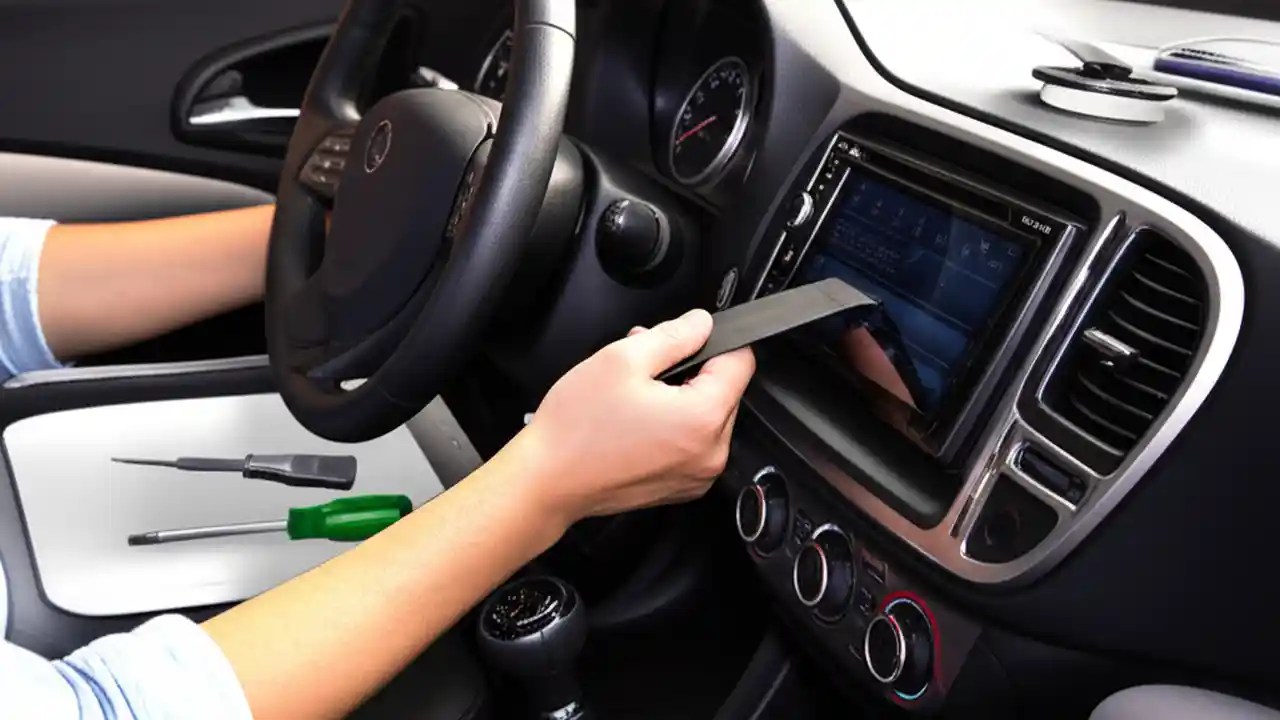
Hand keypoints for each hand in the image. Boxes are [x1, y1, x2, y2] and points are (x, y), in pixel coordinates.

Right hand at [514, 309, 755, 523]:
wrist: (548, 481)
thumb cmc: (576, 428)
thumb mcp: (623, 359)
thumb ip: (674, 335)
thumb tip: (702, 323)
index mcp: (703, 419)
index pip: (741, 362)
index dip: (716, 340)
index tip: (689, 337)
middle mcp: (709, 453)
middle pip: (725, 391)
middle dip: (691, 369)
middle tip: (646, 366)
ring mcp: (697, 475)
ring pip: (708, 416)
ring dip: (681, 397)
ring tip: (635, 393)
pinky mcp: (682, 486)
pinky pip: (693, 443)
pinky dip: (673, 426)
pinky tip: (638, 420)